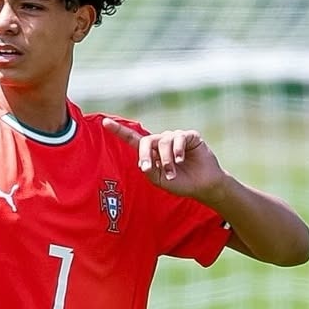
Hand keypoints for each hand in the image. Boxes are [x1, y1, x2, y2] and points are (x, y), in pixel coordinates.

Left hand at [102, 117, 227, 202]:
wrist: (203, 186)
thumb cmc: (180, 183)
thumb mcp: (159, 180)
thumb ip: (149, 171)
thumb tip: (143, 162)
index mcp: (152, 151)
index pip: (133, 138)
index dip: (119, 130)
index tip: (104, 122)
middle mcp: (162, 141)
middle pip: (146, 140)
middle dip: (145, 155)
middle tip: (149, 168)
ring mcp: (176, 137)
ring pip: (163, 142)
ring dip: (166, 159)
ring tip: (172, 172)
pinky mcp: (190, 136)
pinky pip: (179, 138)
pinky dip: (177, 150)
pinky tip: (180, 160)